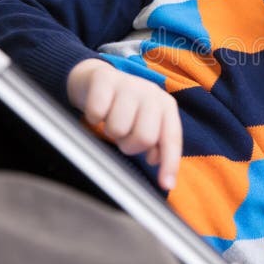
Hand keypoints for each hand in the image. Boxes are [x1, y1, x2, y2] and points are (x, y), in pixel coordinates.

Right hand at [67, 58, 181, 189]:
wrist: (97, 79)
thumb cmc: (125, 108)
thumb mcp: (145, 122)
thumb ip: (156, 142)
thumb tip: (155, 159)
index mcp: (166, 106)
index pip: (172, 138)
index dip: (170, 163)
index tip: (166, 185)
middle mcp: (151, 92)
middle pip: (143, 137)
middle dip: (129, 145)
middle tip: (123, 137)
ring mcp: (128, 84)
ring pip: (117, 129)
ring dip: (109, 131)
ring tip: (111, 120)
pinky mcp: (104, 79)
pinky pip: (96, 112)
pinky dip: (92, 118)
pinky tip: (97, 111)